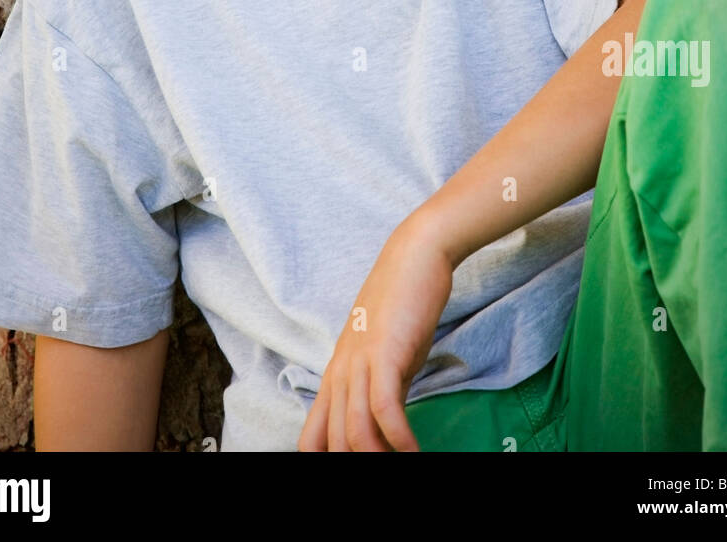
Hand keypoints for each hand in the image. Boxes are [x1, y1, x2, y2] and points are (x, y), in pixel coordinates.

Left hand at [297, 216, 453, 451]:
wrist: (415, 255)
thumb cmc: (403, 303)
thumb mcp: (386, 355)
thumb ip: (381, 390)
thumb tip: (387, 428)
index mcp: (335, 374)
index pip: (312, 438)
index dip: (328, 461)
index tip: (356, 466)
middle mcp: (340, 372)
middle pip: (331, 443)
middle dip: (356, 464)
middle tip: (385, 470)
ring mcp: (359, 362)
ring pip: (353, 432)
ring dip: (378, 459)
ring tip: (403, 465)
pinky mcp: (384, 354)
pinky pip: (384, 410)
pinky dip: (399, 439)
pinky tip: (413, 451)